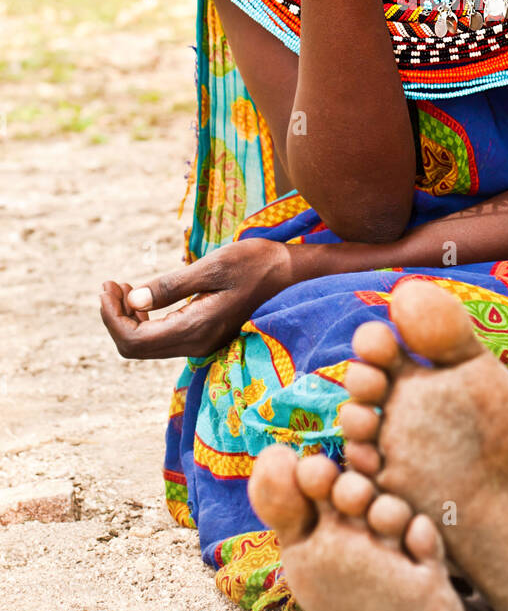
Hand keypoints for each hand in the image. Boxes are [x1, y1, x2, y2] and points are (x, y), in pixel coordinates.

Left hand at [100, 239, 324, 360]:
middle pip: (136, 348)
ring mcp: (203, 343)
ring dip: (129, 318)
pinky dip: (146, 318)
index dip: (111, 316)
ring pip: (148, 344)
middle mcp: (197, 344)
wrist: (296, 275)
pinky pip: (164, 336)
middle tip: (110, 284)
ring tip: (123, 286)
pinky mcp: (207, 334)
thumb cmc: (259, 263)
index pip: (134, 341)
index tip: (107, 285)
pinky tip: (145, 297)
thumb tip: (133, 300)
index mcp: (196, 329)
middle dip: (115, 317)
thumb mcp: (214, 266)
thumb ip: (172, 286)